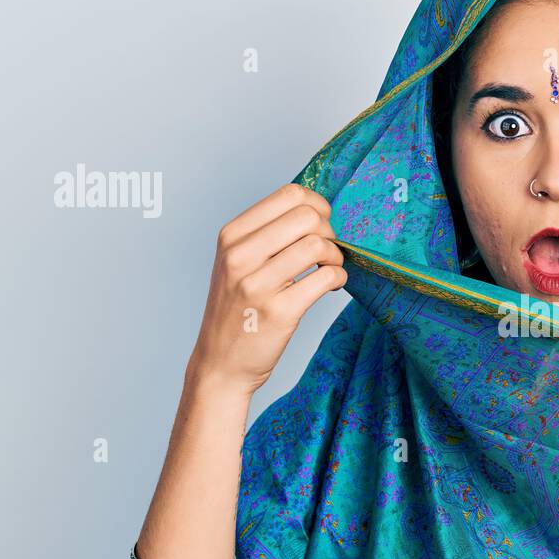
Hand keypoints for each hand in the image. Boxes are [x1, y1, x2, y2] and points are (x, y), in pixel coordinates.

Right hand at [186, 183, 346, 394]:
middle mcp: (240, 256)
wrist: (220, 363)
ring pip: (318, 245)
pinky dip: (338, 277)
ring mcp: (257, 284)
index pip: (288, 195)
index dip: (317, 205)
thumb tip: (315, 210)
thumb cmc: (236, 310)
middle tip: (327, 250)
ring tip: (329, 268)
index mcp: (231, 236)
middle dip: (328, 231)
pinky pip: (326, 277)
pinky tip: (330, 285)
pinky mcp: (280, 311)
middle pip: (307, 216)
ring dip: (335, 256)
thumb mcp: (236, 263)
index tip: (322, 223)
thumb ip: (266, 234)